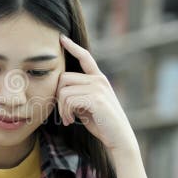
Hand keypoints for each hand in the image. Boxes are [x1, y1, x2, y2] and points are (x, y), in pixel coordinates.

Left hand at [57, 35, 138, 158]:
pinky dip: (65, 112)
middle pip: (64, 77)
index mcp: (99, 79)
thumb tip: (61, 90)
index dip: (73, 47)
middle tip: (64, 114)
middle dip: (58, 97)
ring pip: (64, 90)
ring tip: (67, 119)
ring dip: (61, 108)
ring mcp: (98, 88)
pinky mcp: (96, 99)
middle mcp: (99, 80)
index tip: (61, 37)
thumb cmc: (102, 124)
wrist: (119, 139)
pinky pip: (68, 100)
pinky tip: (70, 121)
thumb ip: (78, 95)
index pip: (85, 57)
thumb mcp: (88, 106)